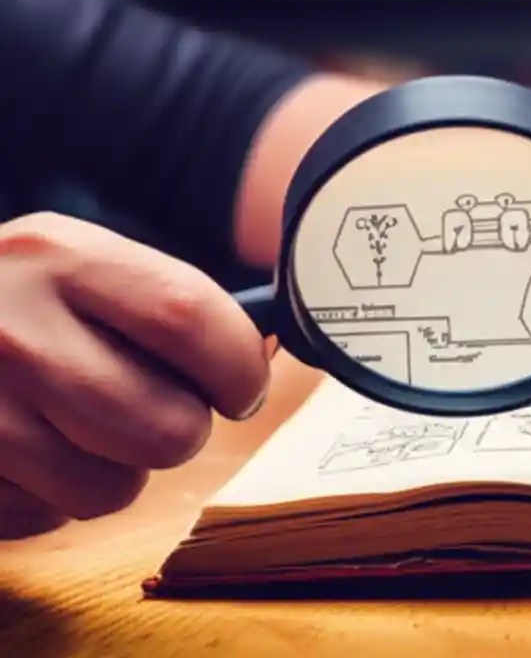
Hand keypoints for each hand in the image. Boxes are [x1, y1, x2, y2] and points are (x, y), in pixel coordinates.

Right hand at [0, 213, 269, 539]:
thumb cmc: (12, 303)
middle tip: (152, 408)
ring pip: (113, 491)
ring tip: (76, 426)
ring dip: (114, 471)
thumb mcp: (75, 266)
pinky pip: (47, 519)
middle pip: (168, 428)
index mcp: (61, 257)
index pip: (192, 319)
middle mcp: (12, 329)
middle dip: (180, 430)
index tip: (241, 388)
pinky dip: (50, 496)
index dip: (239, 370)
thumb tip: (260, 358)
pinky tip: (22, 449)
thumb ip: (165, 307)